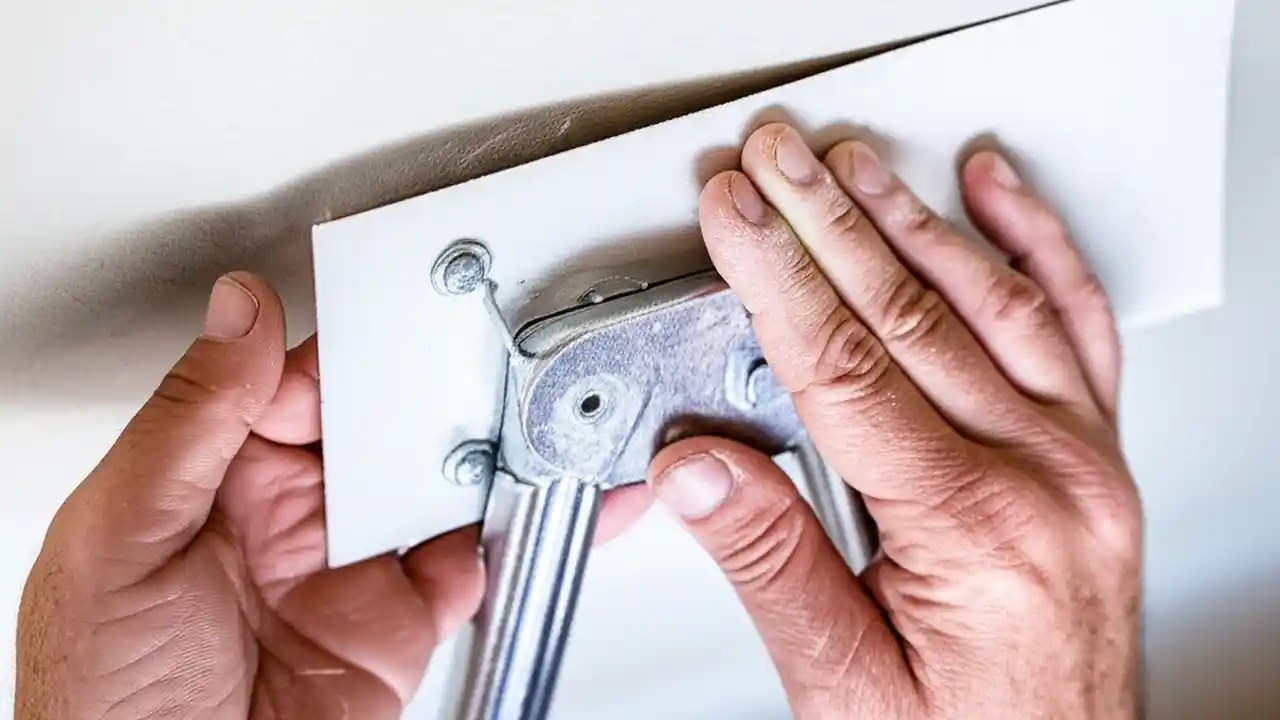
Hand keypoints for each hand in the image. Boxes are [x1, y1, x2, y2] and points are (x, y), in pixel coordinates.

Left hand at [17, 274, 648, 717]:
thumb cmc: (103, 698)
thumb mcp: (120, 538)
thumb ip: (190, 422)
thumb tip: (237, 314)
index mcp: (215, 477)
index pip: (298, 382)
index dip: (352, 345)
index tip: (401, 311)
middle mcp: (290, 514)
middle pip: (382, 424)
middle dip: (436, 387)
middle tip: (486, 353)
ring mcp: (352, 566)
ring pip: (437, 484)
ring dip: (491, 450)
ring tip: (545, 407)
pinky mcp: (403, 622)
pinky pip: (473, 561)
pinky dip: (519, 531)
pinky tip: (547, 499)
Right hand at [648, 124, 1139, 717]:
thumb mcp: (843, 683)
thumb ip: (769, 562)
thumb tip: (698, 464)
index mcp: (977, 532)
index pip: (847, 370)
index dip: (778, 280)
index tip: (734, 218)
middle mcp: (1046, 482)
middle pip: (912, 317)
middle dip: (828, 224)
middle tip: (774, 162)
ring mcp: (1081, 462)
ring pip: (990, 303)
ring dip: (910, 221)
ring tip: (852, 165)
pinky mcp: (1095, 458)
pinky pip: (1076, 328)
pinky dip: (1035, 249)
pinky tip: (996, 198)